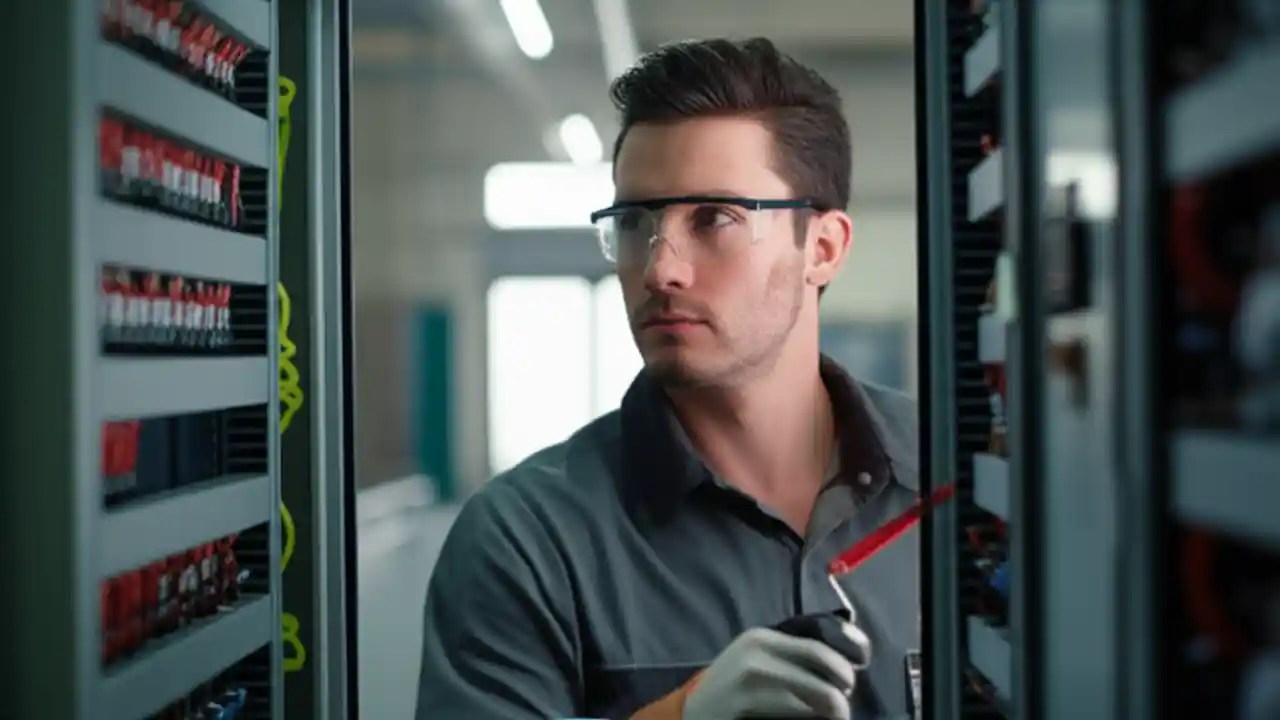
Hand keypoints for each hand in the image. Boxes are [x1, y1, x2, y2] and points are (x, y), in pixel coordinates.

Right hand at [682, 619, 870, 719]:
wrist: (694, 710)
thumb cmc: (734, 681)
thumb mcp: (756, 654)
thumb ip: (792, 650)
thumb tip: (847, 658)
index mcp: (762, 638)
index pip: (818, 651)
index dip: (843, 669)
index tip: (850, 683)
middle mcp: (756, 661)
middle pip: (822, 687)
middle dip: (840, 703)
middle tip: (840, 711)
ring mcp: (750, 691)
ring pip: (810, 709)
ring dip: (825, 718)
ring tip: (826, 719)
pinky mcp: (747, 714)